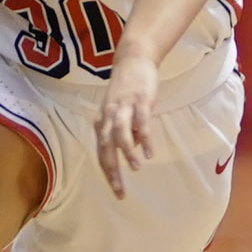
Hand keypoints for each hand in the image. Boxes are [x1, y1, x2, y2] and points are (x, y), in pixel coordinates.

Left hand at [95, 53, 159, 198]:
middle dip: (112, 171)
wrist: (134, 59)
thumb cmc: (127, 89)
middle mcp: (109, 116)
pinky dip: (144, 138)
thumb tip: (133, 150)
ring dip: (127, 153)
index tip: (118, 192)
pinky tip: (149, 152)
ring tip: (135, 169)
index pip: (102, 153)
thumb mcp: (121, 112)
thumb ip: (126, 131)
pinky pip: (141, 122)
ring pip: (120, 135)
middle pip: (106, 148)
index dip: (108, 173)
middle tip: (121, 191)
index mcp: (102, 122)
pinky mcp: (139, 100)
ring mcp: (124, 107)